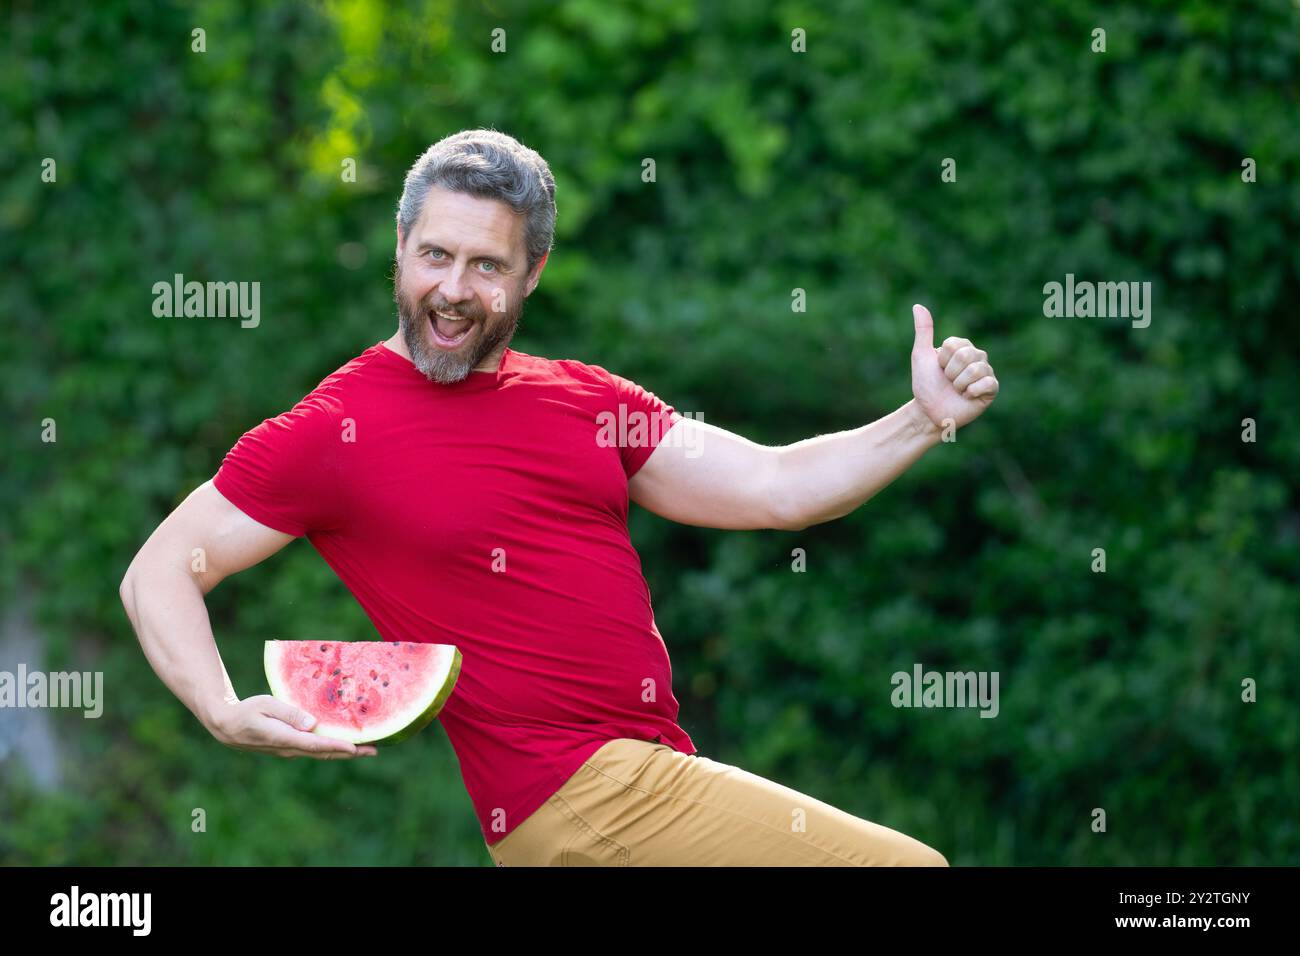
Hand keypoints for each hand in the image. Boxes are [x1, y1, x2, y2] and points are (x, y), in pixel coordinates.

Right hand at [206, 695, 377, 758]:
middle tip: (374, 750)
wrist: (227, 726)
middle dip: (351, 752)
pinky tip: (343, 742)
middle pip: (325, 753)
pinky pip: (315, 750)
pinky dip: (331, 747)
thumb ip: (289, 713)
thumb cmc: (246, 711)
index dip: (337, 746)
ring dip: (344, 751)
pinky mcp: (289, 747)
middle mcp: (290, 749)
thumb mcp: (266, 705)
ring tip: (366, 747)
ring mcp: (290, 751)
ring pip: (321, 753)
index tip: (356, 748)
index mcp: (284, 738)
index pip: (316, 745)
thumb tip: (312, 724)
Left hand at [910, 303, 998, 429]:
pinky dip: (972, 391)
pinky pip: (988, 383)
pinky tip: (967, 397)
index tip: (939, 369)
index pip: (953, 345)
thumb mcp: (921, 356)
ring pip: (976, 370)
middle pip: (966, 355)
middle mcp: (977, 357)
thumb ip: (923, 331)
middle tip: (948, 382)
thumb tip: (918, 305)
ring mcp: (986, 373)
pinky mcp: (992, 389)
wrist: (929, 412)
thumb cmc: (925, 385)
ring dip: (959, 384)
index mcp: (962, 346)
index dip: (942, 360)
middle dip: (950, 372)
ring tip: (957, 390)